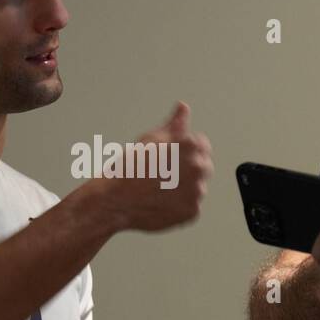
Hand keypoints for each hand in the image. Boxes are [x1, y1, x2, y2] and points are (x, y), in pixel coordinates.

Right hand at [107, 102, 212, 231]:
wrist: (116, 199)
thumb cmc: (130, 167)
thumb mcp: (151, 138)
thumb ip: (175, 124)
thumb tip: (183, 108)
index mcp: (191, 145)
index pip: (202, 145)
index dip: (183, 151)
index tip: (168, 159)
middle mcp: (199, 167)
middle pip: (203, 166)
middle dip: (187, 169)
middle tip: (162, 175)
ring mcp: (197, 191)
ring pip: (197, 188)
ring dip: (184, 188)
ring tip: (159, 189)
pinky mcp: (192, 211)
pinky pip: (191, 206)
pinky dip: (179, 206)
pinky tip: (161, 202)